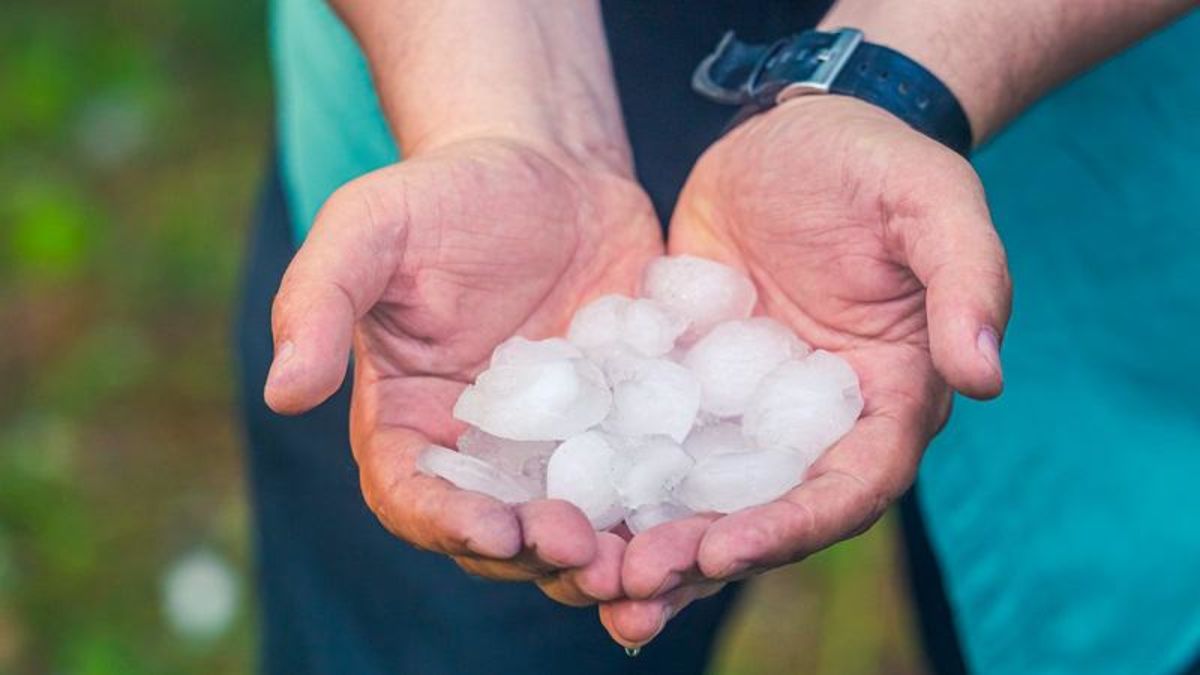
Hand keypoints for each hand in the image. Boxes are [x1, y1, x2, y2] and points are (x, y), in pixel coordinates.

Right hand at [264, 136, 662, 606]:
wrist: (550, 168)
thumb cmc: (446, 192)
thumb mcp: (371, 227)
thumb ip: (318, 300)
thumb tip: (281, 393)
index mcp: (411, 422)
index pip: (414, 496)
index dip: (448, 523)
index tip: (493, 528)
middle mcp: (483, 451)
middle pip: (504, 530)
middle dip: (540, 554)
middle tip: (585, 553)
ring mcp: (560, 446)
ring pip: (578, 523)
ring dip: (607, 554)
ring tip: (645, 559)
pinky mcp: (625, 427)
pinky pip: (644, 478)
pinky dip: (665, 507)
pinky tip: (699, 512)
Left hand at [600, 96, 1011, 645]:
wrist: (794, 134)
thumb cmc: (875, 163)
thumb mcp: (930, 203)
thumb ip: (967, 282)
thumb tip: (985, 376)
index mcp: (886, 398)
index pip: (850, 486)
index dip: (793, 527)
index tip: (723, 550)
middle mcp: (815, 422)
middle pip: (766, 511)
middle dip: (705, 556)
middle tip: (634, 589)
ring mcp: (746, 407)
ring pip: (702, 492)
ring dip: (653, 541)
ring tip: (591, 578)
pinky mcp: (689, 381)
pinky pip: (651, 436)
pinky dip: (614, 475)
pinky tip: (559, 503)